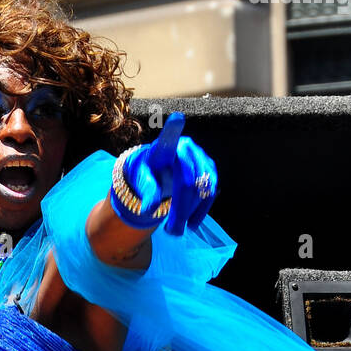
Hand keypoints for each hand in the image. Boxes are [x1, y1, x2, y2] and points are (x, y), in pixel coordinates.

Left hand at [126, 112, 218, 235]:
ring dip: (191, 213)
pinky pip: (210, 192)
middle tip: (172, 232)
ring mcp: (200, 157)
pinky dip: (201, 210)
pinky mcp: (209, 169)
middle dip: (181, 210)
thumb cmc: (146, 173)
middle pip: (188, 181)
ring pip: (202, 189)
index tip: (177, 118)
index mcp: (164, 147)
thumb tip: (148, 209)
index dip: (174, 130)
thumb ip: (145, 192)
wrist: (157, 171)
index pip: (169, 138)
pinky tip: (191, 223)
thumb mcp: (141, 181)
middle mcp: (186, 148)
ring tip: (177, 231)